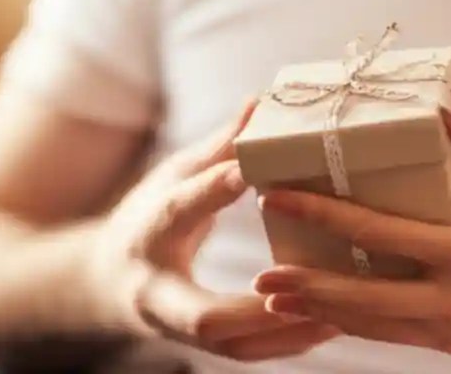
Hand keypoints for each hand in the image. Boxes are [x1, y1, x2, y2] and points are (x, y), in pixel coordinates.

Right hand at [89, 101, 338, 361]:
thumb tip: (259, 102)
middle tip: (313, 281)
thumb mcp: (173, 174)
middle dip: (261, 308)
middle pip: (204, 317)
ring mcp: (177, 327)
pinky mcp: (201, 346)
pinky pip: (247, 353)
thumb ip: (217, 147)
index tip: (252, 169)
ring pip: (233, 347)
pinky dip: (290, 343)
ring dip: (288, 332)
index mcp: (150, 230)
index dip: (213, 189)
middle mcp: (158, 290)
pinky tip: (333, 321)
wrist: (107, 282)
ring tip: (343, 309)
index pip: (180, 210)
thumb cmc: (149, 217)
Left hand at [251, 110, 450, 373]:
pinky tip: (322, 310)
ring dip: (317, 308)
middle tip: (262, 271)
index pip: (378, 233)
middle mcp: (446, 298)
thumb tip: (446, 109)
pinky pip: (386, 333)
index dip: (323, 213)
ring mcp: (443, 328)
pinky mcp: (444, 344)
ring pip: (366, 322)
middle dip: (306, 284)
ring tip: (274, 294)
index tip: (278, 195)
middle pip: (359, 294)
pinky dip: (350, 321)